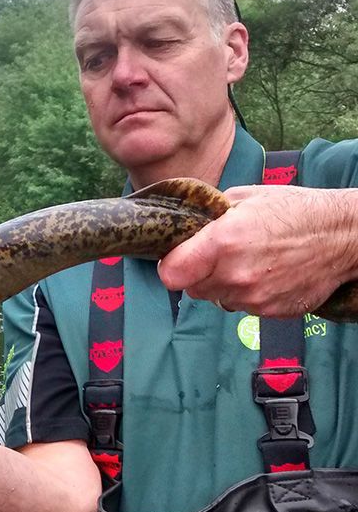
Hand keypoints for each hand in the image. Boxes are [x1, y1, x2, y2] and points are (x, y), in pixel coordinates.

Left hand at [158, 185, 357, 316]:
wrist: (343, 236)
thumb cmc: (294, 211)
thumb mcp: (244, 198)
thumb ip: (208, 217)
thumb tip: (185, 228)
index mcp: (223, 242)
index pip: (171, 274)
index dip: (171, 265)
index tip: (177, 258)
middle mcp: (235, 275)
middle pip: (191, 289)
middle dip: (197, 273)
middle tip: (215, 256)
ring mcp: (253, 298)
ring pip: (215, 299)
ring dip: (221, 285)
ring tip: (244, 262)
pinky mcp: (270, 312)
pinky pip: (241, 307)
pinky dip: (244, 294)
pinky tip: (264, 274)